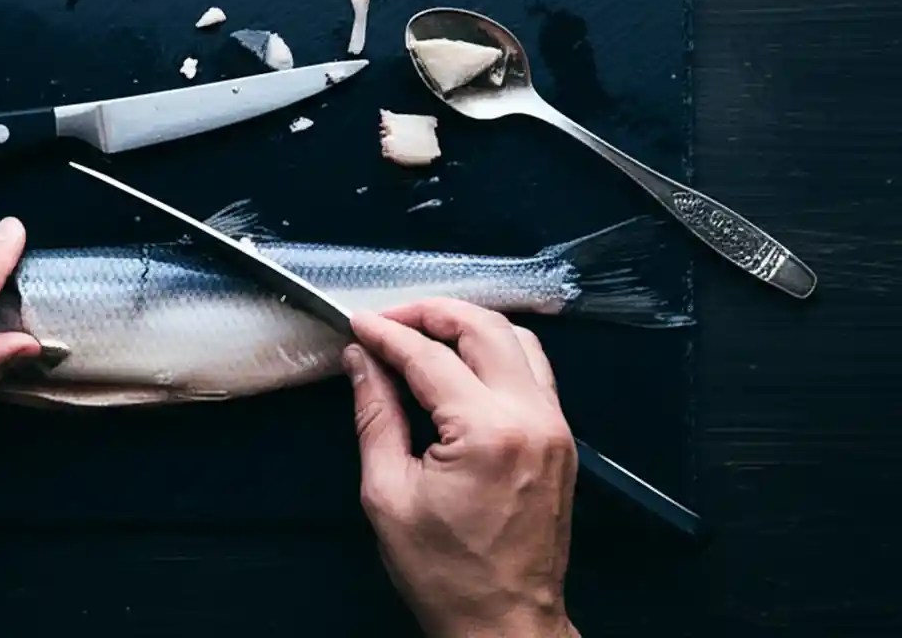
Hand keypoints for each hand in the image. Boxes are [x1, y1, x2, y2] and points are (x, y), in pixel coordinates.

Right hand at [343, 298, 579, 637]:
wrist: (504, 623)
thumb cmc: (446, 574)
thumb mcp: (388, 494)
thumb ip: (375, 416)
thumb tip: (362, 363)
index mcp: (487, 433)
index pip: (430, 357)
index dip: (388, 333)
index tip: (359, 324)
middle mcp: (531, 418)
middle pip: (484, 328)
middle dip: (431, 312)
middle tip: (389, 320)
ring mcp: (554, 427)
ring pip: (518, 340)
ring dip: (469, 325)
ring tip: (423, 333)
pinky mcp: (561, 439)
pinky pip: (534, 370)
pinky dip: (497, 351)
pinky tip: (463, 362)